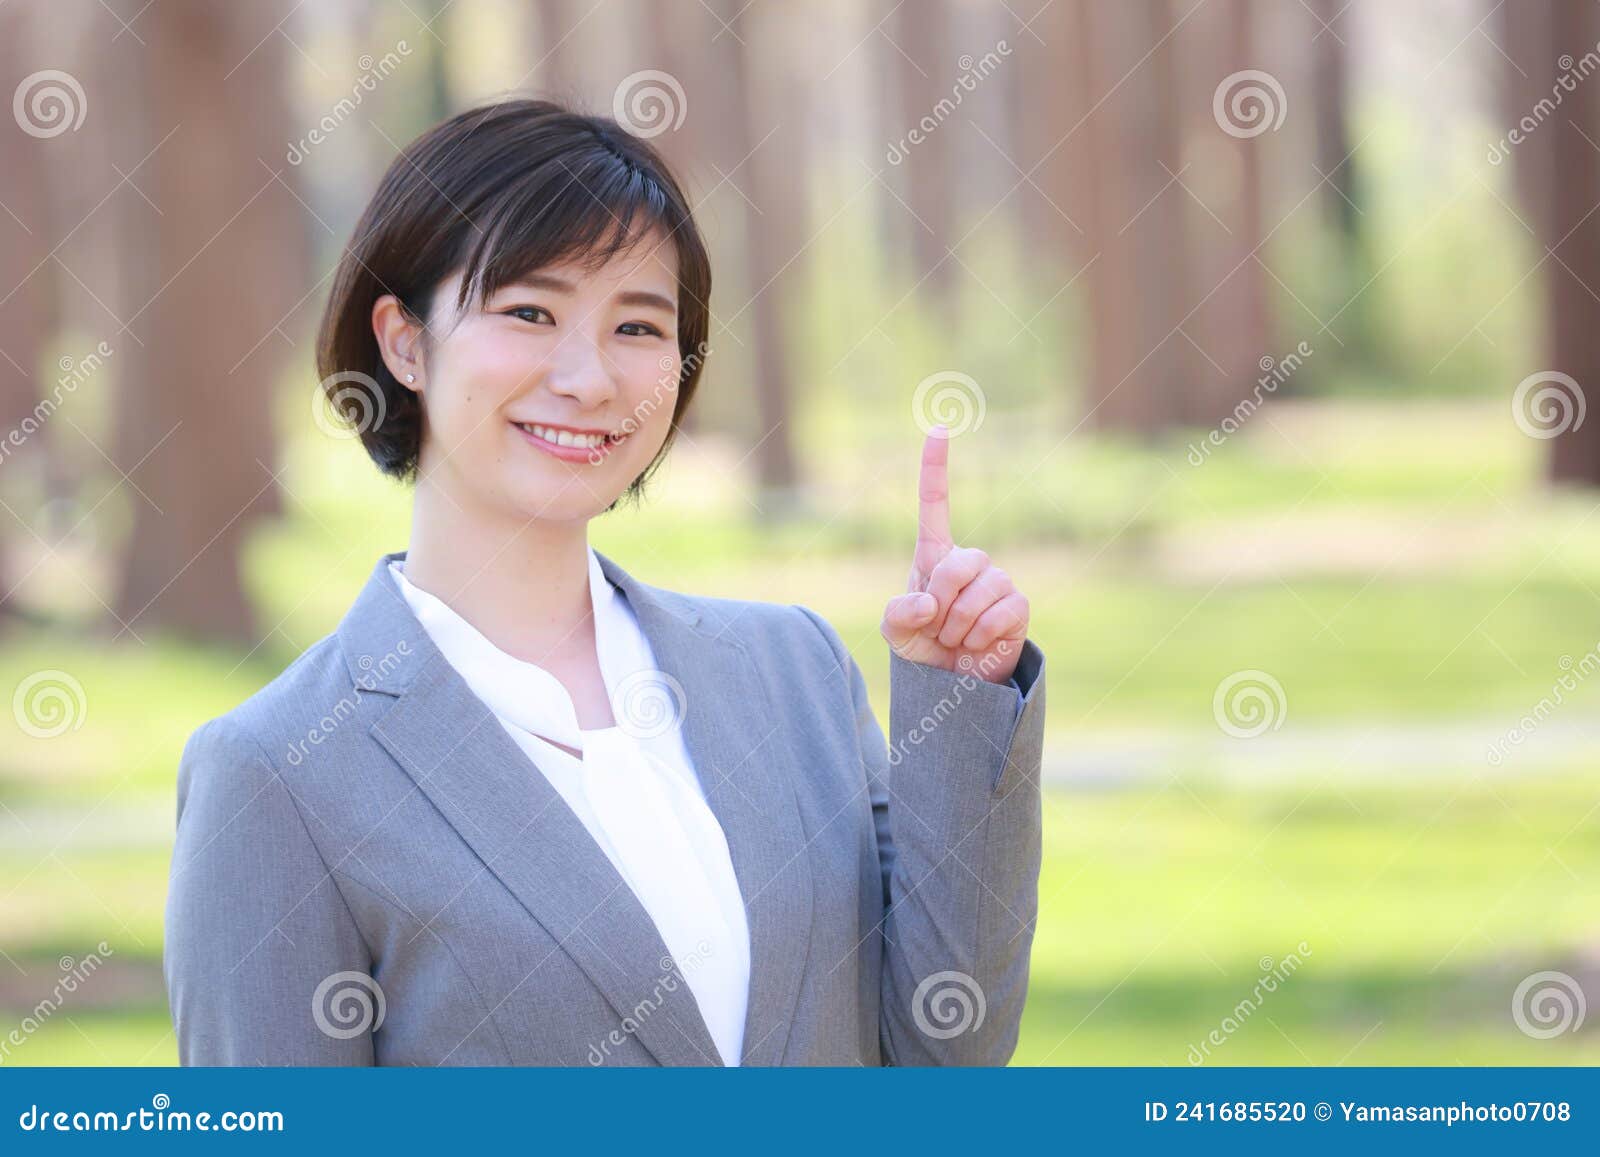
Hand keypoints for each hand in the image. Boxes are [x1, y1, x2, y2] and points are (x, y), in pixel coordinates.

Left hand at [879, 426, 1029, 683]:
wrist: (953, 680)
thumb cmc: (923, 645)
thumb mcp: (895, 631)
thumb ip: (899, 613)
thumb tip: (930, 601)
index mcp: (935, 555)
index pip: (935, 503)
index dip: (936, 467)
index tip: (939, 429)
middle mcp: (969, 561)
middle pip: (957, 563)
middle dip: (941, 600)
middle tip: (937, 626)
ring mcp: (997, 581)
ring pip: (980, 591)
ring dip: (959, 625)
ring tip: (956, 638)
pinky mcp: (1018, 606)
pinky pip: (1000, 612)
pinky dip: (980, 635)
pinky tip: (977, 644)